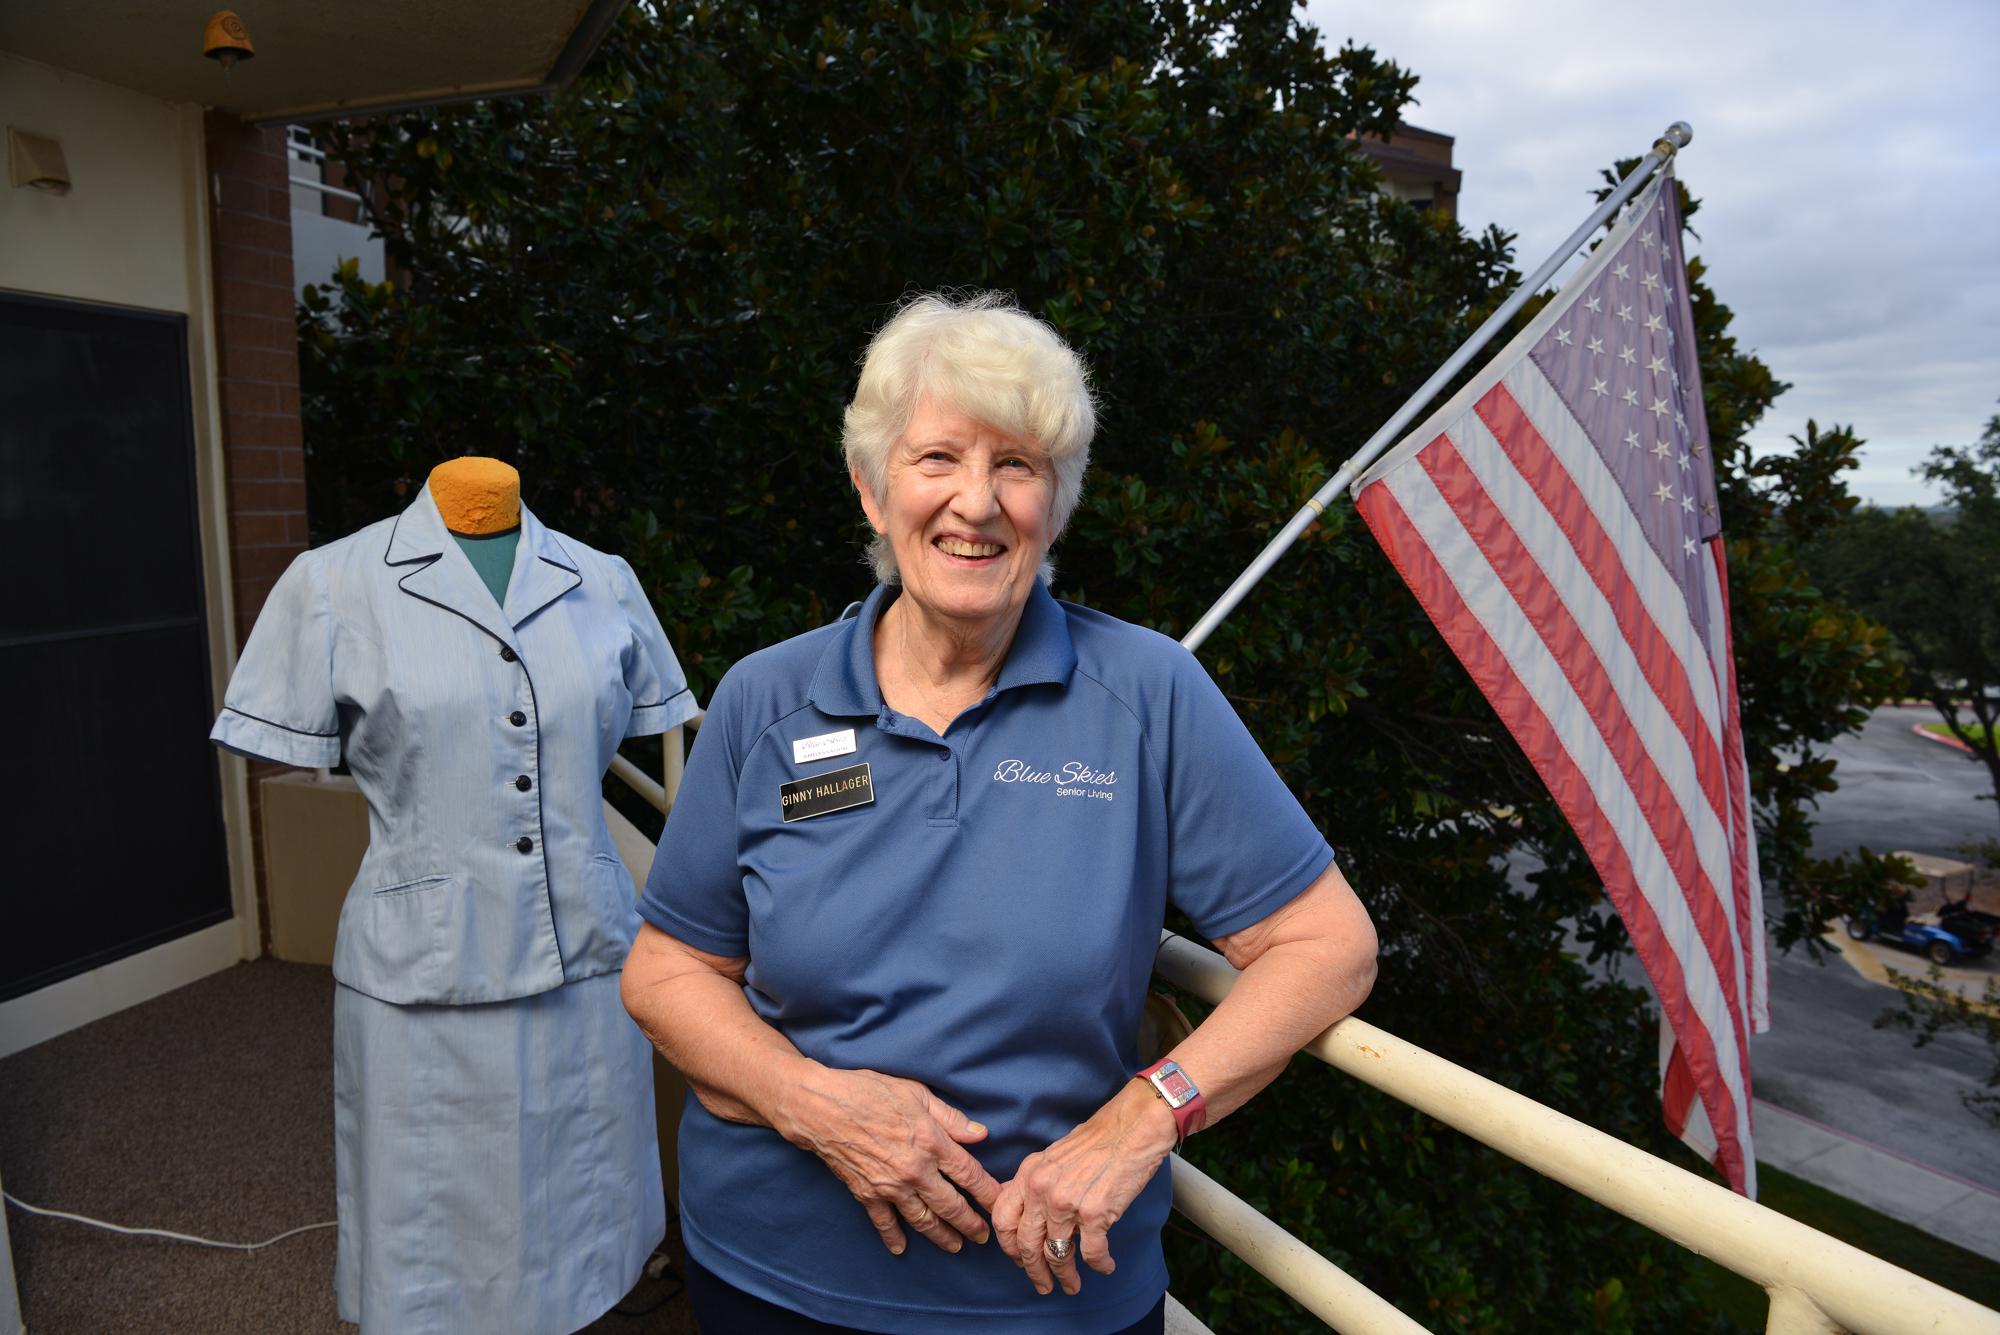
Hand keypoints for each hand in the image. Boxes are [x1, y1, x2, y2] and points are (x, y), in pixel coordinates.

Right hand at [778, 1066, 1000, 1256]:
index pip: (970, 1175)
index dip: (988, 1192)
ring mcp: (890, 1187)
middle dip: (970, 1223)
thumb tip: (981, 1135)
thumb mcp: (917, 1094)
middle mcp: (915, 1171)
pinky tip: (901, 1249)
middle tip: (984, 1236)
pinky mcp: (866, 1194)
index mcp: (932, 1143)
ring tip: (955, 1246)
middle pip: (951, 1205)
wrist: (821, 1108)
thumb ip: (951, 1118)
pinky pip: (884, 1222)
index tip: (1001, 1203)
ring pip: (923, 1220)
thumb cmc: (869, 1091)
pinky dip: (893, 1237)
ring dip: (941, 1236)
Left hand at [991, 1081, 1177, 1295]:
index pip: (1003, 1219)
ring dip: (1065, 1276)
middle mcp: (1042, 1189)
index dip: (1009, 1247)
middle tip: (1043, 1285)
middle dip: (1034, 1272)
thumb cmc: (1099, 1139)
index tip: (1020, 1260)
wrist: (1133, 1127)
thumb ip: (1036, 1182)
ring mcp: (1067, 1202)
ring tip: (1073, 1285)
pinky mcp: (1095, 1212)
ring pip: (1056, 1254)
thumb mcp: (1053, 1156)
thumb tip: (1026, 1212)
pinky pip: (1092, 1252)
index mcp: (1029, 1173)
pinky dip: (1100, 1265)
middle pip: (1026, 1244)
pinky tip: (1106, 1267)